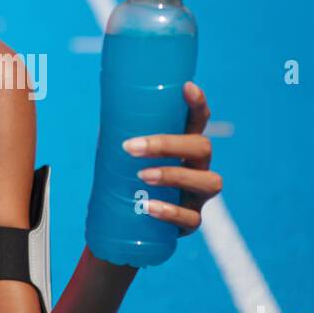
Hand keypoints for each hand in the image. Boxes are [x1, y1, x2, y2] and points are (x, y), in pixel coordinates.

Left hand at [122, 81, 223, 236]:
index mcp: (183, 147)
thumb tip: (105, 112)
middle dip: (168, 145)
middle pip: (202, 148)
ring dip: (174, 176)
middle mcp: (198, 168)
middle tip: (132, 147)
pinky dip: (170, 211)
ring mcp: (198, 197)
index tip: (186, 87)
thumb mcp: (118, 155)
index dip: (197, 104)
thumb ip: (116, 135)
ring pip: (209, 182)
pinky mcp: (191, 222)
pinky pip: (191, 219)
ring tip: (142, 176)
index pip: (198, 120)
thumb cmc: (123, 181)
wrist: (121, 225)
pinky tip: (148, 207)